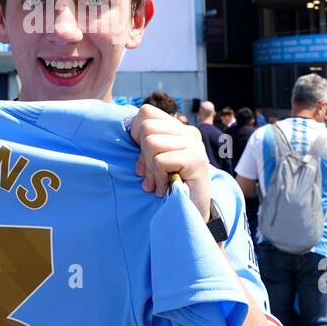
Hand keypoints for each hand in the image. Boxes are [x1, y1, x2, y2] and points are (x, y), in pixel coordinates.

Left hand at [127, 105, 210, 220]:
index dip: (137, 133)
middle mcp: (189, 132)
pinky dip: (158, 177)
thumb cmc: (169, 187)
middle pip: (147, 128)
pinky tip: (164, 188)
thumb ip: (145, 147)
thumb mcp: (154, 162)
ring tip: (157, 183)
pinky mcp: (197, 160)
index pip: (146, 112)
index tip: (144, 157)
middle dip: (142, 155)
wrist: (191, 213)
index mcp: (179, 128)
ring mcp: (194, 145)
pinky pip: (161, 160)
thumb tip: (130, 139)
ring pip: (151, 143)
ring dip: (150, 169)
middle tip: (150, 175)